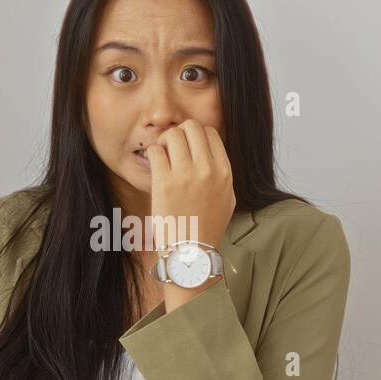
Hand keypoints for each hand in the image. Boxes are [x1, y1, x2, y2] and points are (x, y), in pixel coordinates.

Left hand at [145, 119, 234, 250]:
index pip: (211, 132)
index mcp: (224, 172)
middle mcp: (208, 169)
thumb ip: (222, 174)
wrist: (191, 252)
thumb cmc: (207, 228)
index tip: (188, 147)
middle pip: (192, 127)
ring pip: (173, 134)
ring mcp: (186, 175)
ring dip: (165, 142)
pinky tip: (155, 167)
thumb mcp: (227, 199)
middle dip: (180, 133)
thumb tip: (213, 155)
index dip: (197, 135)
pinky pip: (156, 150)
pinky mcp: (164, 183)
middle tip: (173, 149)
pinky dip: (153, 154)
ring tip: (163, 157)